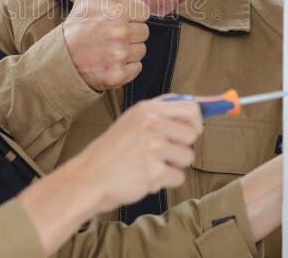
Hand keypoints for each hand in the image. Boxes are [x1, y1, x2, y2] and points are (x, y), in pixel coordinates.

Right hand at [62, 0, 149, 90]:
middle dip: (130, 34)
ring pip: (141, 51)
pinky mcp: (117, 75)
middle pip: (144, 32)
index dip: (131, 15)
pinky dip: (125, 69)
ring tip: (108, 49)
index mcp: (117, 12)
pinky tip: (109, 62)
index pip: (144, 12)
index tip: (114, 19)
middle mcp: (120, 33)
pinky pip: (136, 69)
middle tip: (109, 36)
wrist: (59, 59)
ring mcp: (119, 55)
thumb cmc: (76, 25)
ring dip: (128, 52)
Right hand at [74, 95, 202, 211]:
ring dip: (174, 164)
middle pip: (192, 132)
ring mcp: (152, 148)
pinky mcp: (154, 171)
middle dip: (182, 145)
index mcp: (146, 109)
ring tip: (151, 163)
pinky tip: (147, 176)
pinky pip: (179, 176)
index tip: (194, 129)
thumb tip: (197, 110)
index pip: (190, 107)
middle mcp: (150, 124)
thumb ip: (160, 113)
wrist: (90, 177)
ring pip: (188, 156)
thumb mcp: (132, 121)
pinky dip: (166, 181)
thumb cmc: (113, 151)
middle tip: (163, 151)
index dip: (197, 119)